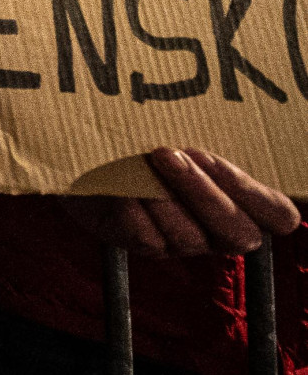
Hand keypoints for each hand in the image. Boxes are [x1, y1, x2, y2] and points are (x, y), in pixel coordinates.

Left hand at [64, 148, 301, 257]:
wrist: (97, 154)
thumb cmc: (152, 137)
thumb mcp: (183, 132)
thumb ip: (203, 142)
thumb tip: (200, 128)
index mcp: (245, 203)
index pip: (279, 216)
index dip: (252, 193)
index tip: (206, 155)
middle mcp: (221, 229)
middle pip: (238, 234)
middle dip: (203, 193)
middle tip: (166, 154)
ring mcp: (185, 243)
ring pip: (190, 239)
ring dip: (164, 201)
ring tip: (141, 166)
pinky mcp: (147, 246)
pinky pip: (148, 240)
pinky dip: (134, 213)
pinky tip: (120, 191)